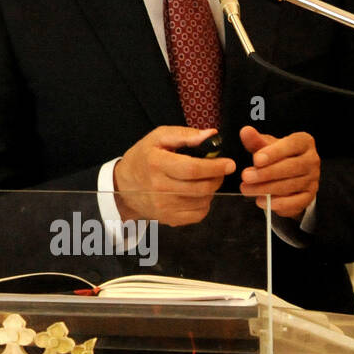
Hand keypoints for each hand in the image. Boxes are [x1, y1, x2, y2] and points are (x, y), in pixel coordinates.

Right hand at [113, 127, 235, 225]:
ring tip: (204, 180)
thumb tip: (212, 136)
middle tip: (219, 170)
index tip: (229, 163)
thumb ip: (185, 135)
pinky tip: (196, 193)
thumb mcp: (159, 137)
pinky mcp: (169, 219)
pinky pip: (198, 214)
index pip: (192, 169)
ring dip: (211, 189)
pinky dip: (204, 203)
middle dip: (217, 178)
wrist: (124, 185)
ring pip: (203, 201)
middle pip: (201, 187)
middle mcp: (159, 188)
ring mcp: (164, 206)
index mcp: (156, 164)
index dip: (215, 167)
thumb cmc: (144, 157)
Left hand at [238, 126, 318, 217]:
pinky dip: (278, 203)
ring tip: (247, 189)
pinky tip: (261, 201)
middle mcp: (312, 160)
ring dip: (267, 188)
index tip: (256, 159)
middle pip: (292, 167)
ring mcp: (313, 179)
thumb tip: (245, 131)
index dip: (274, 153)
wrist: (286, 174)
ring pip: (291, 185)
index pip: (292, 145)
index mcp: (304, 142)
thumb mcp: (264, 145)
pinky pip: (296, 202)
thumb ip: (255, 140)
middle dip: (266, 173)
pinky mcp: (309, 196)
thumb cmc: (275, 156)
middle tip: (246, 176)